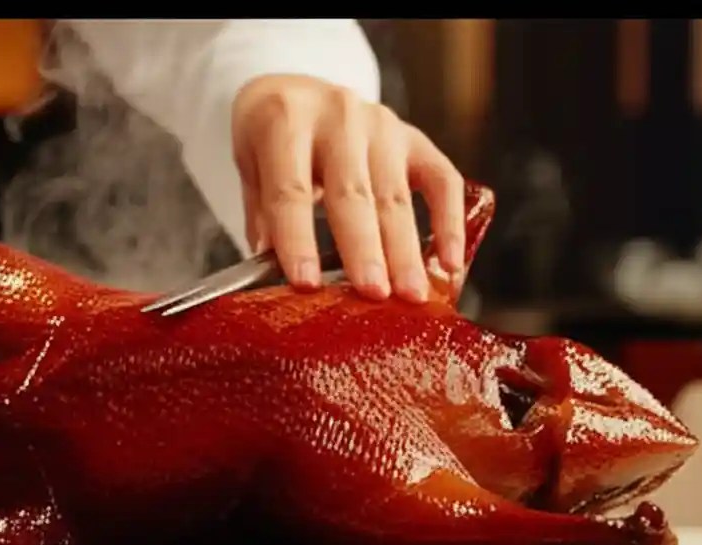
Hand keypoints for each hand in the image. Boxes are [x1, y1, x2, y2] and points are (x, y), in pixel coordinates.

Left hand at [231, 74, 465, 302]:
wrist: (293, 92)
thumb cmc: (270, 140)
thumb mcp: (250, 167)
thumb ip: (263, 217)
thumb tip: (272, 278)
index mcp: (285, 121)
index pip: (291, 188)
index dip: (297, 238)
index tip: (305, 283)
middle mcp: (338, 116)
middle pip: (352, 192)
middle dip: (364, 248)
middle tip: (373, 294)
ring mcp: (382, 125)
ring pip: (395, 195)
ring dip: (405, 250)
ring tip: (411, 294)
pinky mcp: (413, 138)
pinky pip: (442, 180)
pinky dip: (450, 221)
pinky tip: (451, 261)